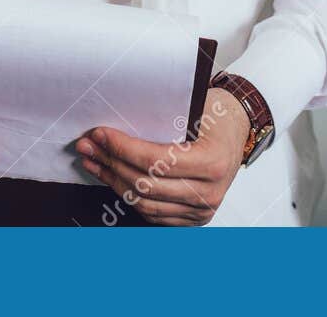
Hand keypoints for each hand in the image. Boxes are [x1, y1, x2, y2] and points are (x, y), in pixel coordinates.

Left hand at [76, 88, 250, 225]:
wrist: (238, 129)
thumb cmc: (216, 114)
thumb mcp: (195, 107)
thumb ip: (161, 118)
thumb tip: (113, 124)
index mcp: (212, 162)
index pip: (155, 160)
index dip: (122, 148)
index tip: (101, 134)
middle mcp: (209, 191)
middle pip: (145, 184)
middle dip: (111, 163)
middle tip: (88, 146)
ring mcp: (202, 209)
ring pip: (144, 203)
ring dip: (113, 182)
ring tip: (94, 162)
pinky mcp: (194, 218)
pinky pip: (153, 214)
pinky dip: (129, 197)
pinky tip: (113, 179)